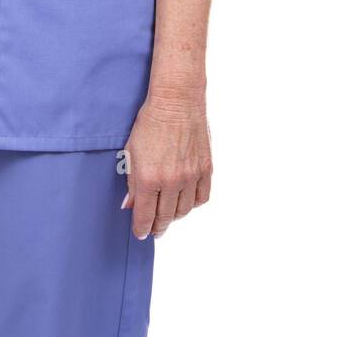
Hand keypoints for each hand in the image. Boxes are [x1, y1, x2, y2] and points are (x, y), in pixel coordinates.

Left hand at [120, 90, 212, 239]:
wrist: (176, 102)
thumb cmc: (149, 123)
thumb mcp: (131, 152)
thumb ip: (131, 183)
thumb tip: (129, 206)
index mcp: (149, 178)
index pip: (145, 216)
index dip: (142, 229)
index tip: (140, 234)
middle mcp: (171, 181)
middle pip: (166, 217)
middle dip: (158, 226)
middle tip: (154, 230)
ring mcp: (191, 176)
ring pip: (184, 211)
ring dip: (175, 217)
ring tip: (168, 215)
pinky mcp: (206, 169)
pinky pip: (201, 197)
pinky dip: (193, 204)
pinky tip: (185, 202)